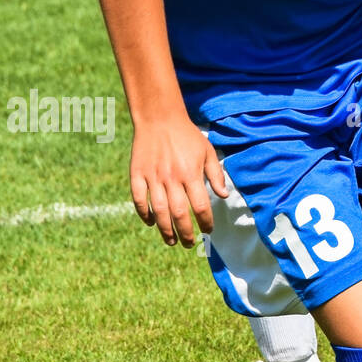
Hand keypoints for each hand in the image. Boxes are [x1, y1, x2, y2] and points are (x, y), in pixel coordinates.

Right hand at [129, 117, 228, 247]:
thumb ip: (216, 175)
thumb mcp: (207, 151)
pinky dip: (144, 214)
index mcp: (191, 174)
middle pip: (179, 214)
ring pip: (159, 211)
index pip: (200, 207)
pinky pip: (139, 199)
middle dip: (185, 233)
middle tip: (189, 243)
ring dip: (165, 230)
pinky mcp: (137, 174)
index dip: (205, 223)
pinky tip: (151, 223)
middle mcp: (172, 178)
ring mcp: (152, 177)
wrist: (159, 118)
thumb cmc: (187, 136)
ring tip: (172, 241)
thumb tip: (224, 196)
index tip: (208, 230)